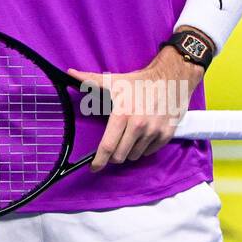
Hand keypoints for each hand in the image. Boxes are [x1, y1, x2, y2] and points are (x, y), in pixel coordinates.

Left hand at [66, 48, 203, 171]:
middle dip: (113, 155)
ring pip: (134, 155)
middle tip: (112, 146)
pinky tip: (141, 136)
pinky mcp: (166, 135)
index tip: (94, 168)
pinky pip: (149, 152)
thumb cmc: (139, 82)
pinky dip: (142, 148)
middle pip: (120, 156)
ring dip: (128, 151)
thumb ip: (90, 80)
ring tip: (127, 137)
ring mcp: (154, 132)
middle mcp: (139, 126)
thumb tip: (69, 73)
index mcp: (123, 114)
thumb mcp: (113, 81)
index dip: (99, 161)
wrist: (172, 78)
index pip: (108, 146)